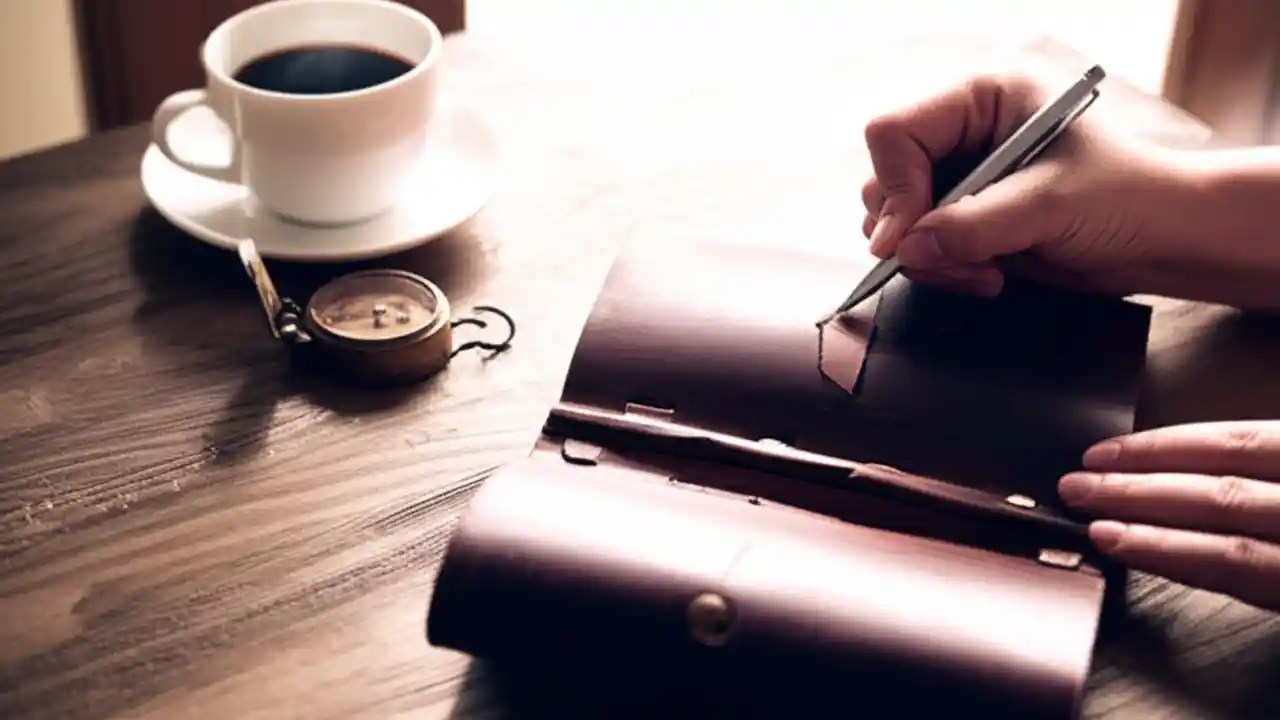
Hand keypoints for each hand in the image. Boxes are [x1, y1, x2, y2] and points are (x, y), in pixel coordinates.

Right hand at [859, 74, 1203, 298]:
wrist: (1164, 240)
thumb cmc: (1127, 198)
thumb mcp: (1049, 204)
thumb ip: (972, 225)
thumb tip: (904, 249)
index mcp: (982, 98)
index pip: (894, 132)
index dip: (895, 186)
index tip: (906, 239)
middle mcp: (962, 132)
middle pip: (885, 178)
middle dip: (914, 231)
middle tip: (958, 261)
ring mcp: (960, 177)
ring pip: (895, 220)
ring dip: (929, 258)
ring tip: (982, 272)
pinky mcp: (964, 219)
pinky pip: (918, 248)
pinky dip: (942, 270)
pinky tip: (988, 277)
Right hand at [1058, 421, 1279, 610]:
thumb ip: (1247, 575)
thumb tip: (1154, 565)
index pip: (1238, 560)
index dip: (1163, 546)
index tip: (1101, 535)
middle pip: (1224, 500)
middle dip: (1137, 492)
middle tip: (1077, 489)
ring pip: (1234, 456)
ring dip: (1153, 456)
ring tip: (1100, 460)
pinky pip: (1256, 433)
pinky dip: (1199, 436)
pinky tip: (1161, 441)